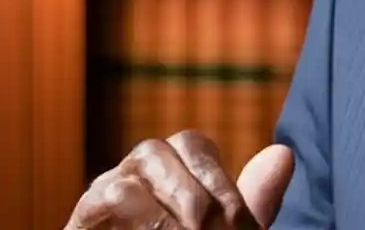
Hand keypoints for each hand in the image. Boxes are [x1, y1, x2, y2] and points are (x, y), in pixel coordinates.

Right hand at [64, 130, 294, 228]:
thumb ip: (251, 203)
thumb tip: (284, 153)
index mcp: (170, 172)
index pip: (192, 143)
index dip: (217, 178)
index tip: (237, 222)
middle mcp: (134, 176)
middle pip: (157, 148)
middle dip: (193, 194)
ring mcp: (102, 198)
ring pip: (128, 173)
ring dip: (165, 211)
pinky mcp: (80, 223)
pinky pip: (103, 199)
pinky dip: (137, 219)